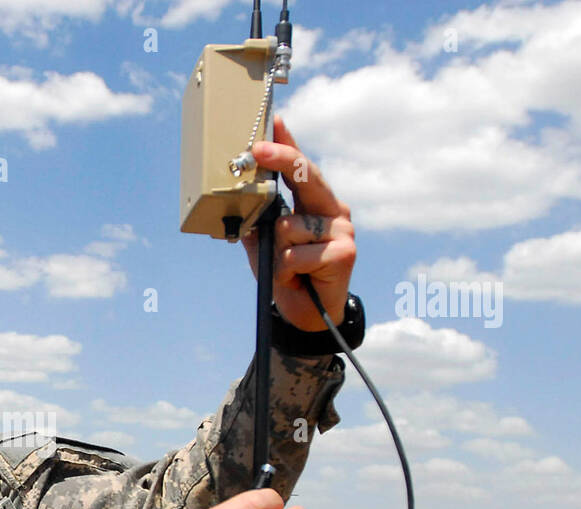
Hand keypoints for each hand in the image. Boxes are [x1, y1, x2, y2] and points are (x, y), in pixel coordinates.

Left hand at [241, 116, 355, 331]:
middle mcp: (334, 210)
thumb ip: (257, 218)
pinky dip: (287, 270)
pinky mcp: (344, 252)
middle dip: (282, 160)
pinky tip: (297, 278)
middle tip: (258, 149)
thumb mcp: (265, 243)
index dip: (287, 145)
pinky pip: (296, 253)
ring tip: (287, 268)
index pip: (301, 169)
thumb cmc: (287, 274)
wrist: (306, 314)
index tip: (273, 123)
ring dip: (278, 252)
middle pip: (306, 177)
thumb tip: (236, 197)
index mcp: (316, 204)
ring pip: (289, 226)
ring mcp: (342, 229)